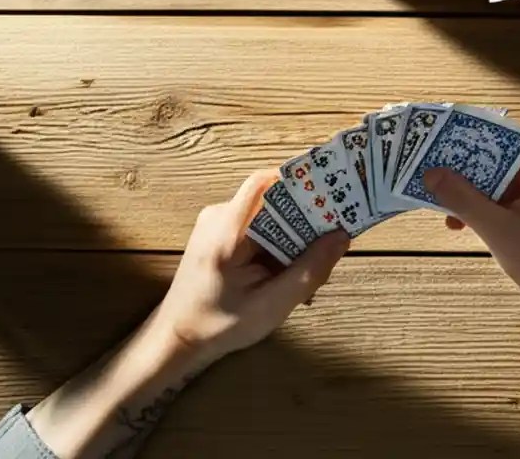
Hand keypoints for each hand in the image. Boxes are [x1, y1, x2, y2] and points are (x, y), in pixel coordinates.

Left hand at [151, 169, 349, 363]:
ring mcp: (218, 224)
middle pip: (274, 200)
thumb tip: (342, 236)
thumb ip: (309, 270)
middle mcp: (220, 217)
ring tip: (309, 269)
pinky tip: (287, 274)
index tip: (334, 191)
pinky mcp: (221, 235)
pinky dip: (279, 245)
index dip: (301, 180)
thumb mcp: (272, 304)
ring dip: (294, 237)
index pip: (266, 182)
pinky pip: (259, 228)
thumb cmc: (219, 325)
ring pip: (270, 216)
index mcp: (227, 229)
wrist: (177, 339)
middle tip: (330, 243)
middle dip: (306, 219)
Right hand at [424, 145, 519, 304]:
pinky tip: (460, 218)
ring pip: (501, 175)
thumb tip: (430, 173)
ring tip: (443, 201)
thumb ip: (462, 198)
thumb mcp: (495, 229)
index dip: (474, 140)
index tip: (442, 142)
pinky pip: (507, 191)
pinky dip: (485, 202)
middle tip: (436, 170)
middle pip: (503, 157)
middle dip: (469, 170)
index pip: (509, 141)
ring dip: (473, 190)